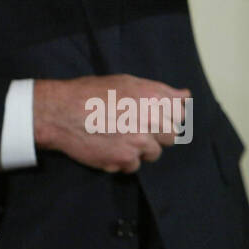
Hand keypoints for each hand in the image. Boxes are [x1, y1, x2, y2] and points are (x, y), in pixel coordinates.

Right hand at [33, 75, 190, 172]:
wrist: (61, 112)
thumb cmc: (90, 93)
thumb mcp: (127, 82)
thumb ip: (160, 90)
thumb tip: (186, 95)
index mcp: (154, 98)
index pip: (180, 115)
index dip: (167, 117)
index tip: (153, 117)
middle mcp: (151, 120)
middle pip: (170, 137)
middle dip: (155, 134)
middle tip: (132, 127)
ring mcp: (139, 142)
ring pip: (153, 154)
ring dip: (139, 149)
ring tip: (117, 136)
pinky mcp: (125, 160)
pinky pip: (133, 166)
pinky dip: (122, 160)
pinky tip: (107, 146)